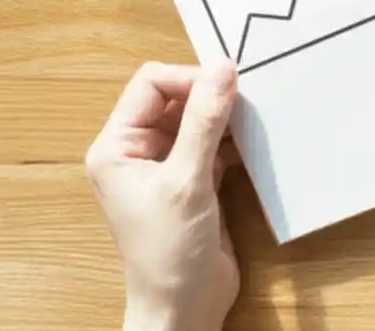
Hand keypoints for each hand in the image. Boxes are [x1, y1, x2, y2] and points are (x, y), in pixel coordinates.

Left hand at [85, 61, 241, 330]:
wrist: (184, 307)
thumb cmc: (170, 251)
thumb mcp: (187, 181)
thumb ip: (205, 122)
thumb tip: (224, 67)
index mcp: (117, 147)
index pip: (151, 85)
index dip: (190, 80)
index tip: (229, 87)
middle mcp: (138, 152)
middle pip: (176, 99)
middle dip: (212, 97)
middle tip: (250, 102)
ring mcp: (167, 167)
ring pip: (200, 121)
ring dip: (228, 119)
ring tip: (257, 121)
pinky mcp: (195, 183)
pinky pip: (215, 145)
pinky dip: (236, 141)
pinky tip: (257, 144)